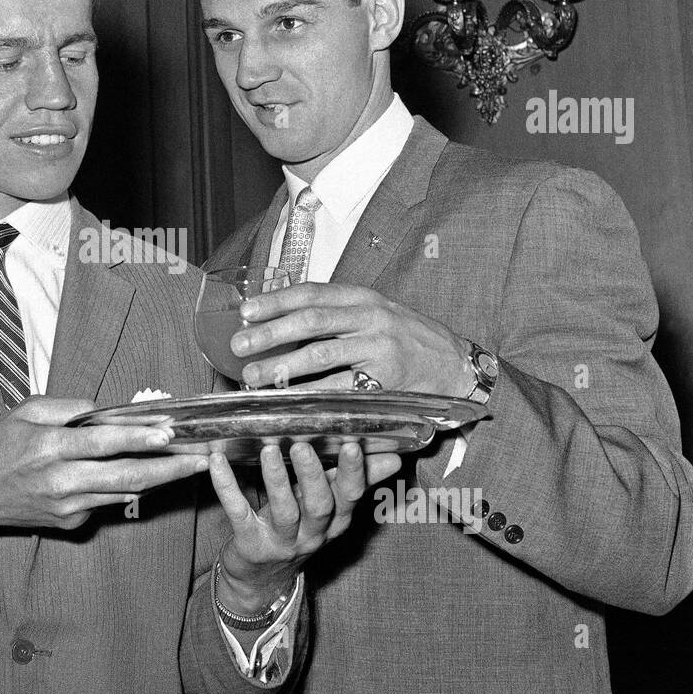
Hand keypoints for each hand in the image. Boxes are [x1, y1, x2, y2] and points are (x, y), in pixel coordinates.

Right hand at [0, 396, 208, 540]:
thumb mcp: (25, 411)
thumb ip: (67, 408)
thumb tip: (105, 410)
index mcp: (49, 448)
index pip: (106, 442)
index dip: (141, 437)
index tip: (173, 432)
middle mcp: (61, 481)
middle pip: (127, 475)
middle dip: (170, 468)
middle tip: (202, 459)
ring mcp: (66, 507)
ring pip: (124, 492)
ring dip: (159, 480)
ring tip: (189, 465)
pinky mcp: (68, 523)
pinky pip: (107, 502)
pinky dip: (128, 488)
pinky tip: (149, 476)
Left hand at [210, 440, 401, 613]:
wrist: (260, 578)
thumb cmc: (296, 528)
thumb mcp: (328, 507)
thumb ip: (354, 480)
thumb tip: (395, 457)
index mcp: (334, 521)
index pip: (350, 496)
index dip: (355, 472)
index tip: (354, 444)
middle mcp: (312, 534)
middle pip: (319, 506)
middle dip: (313, 475)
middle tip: (303, 445)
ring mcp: (281, 542)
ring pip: (284, 511)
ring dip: (277, 480)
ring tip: (268, 451)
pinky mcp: (250, 544)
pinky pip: (239, 513)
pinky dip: (227, 487)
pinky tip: (218, 462)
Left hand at [232, 282, 470, 395]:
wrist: (454, 362)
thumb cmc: (404, 338)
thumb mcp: (373, 313)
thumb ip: (335, 315)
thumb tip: (278, 323)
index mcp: (362, 297)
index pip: (312, 292)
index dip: (275, 300)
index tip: (244, 310)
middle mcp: (370, 317)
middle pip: (311, 320)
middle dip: (269, 332)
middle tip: (238, 345)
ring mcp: (379, 348)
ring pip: (321, 355)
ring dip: (281, 367)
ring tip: (252, 377)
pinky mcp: (386, 380)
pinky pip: (341, 388)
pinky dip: (311, 395)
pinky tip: (288, 401)